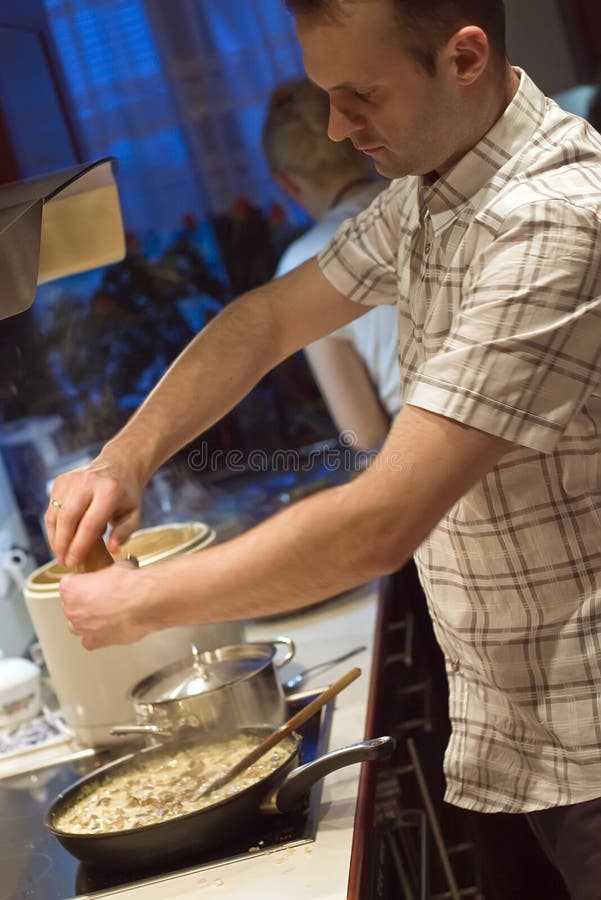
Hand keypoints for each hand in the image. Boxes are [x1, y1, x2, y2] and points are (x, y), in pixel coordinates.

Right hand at [45, 453, 143, 568]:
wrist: (118, 465)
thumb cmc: (127, 495)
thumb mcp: (134, 514)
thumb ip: (124, 532)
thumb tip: (112, 549)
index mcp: (109, 491)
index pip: (90, 523)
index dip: (79, 546)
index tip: (73, 562)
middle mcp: (88, 482)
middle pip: (67, 518)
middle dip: (62, 544)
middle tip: (64, 562)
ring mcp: (71, 479)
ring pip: (55, 514)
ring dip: (55, 537)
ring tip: (61, 554)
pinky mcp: (60, 480)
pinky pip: (51, 508)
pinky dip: (53, 526)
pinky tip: (60, 538)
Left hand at [60, 560, 150, 649]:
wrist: (145, 602)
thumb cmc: (130, 585)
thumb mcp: (119, 566)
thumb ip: (113, 570)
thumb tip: (122, 568)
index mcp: (70, 588)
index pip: (68, 584)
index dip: (82, 582)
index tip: (91, 582)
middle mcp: (72, 609)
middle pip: (71, 606)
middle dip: (84, 603)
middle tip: (102, 598)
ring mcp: (82, 627)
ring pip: (77, 625)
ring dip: (88, 621)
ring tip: (105, 614)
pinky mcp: (95, 641)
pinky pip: (89, 641)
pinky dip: (97, 636)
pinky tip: (109, 628)